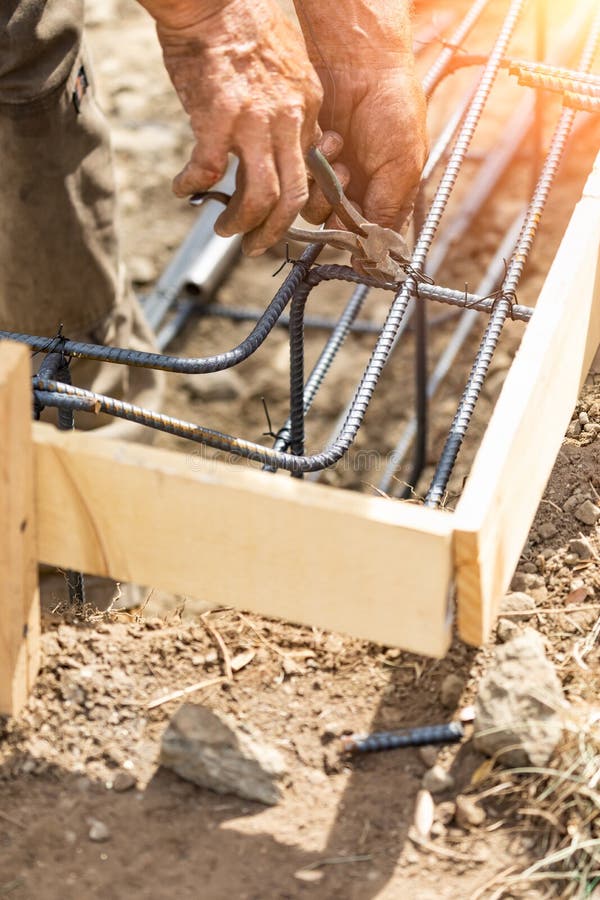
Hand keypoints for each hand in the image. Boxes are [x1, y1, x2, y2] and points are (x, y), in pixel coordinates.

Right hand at [153, 0, 322, 254]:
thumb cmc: (241, 26)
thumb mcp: (285, 66)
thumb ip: (288, 107)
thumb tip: (277, 141)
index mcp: (306, 107)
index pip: (311, 170)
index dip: (294, 203)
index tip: (277, 216)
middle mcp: (288, 119)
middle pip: (294, 195)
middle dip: (276, 231)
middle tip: (257, 246)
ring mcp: (256, 121)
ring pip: (262, 195)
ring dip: (242, 222)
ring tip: (224, 231)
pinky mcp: (219, 119)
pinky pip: (210, 171)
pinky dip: (193, 186)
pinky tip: (182, 189)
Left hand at [303, 64, 426, 230]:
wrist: (361, 64)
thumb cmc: (393, 108)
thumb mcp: (403, 164)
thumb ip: (387, 209)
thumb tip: (374, 255)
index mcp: (389, 197)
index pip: (373, 238)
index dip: (364, 244)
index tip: (359, 239)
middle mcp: (360, 193)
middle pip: (340, 230)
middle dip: (342, 211)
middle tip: (349, 179)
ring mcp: (332, 179)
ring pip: (316, 212)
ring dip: (327, 187)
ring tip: (340, 154)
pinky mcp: (309, 163)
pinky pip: (301, 184)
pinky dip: (316, 164)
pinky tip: (330, 139)